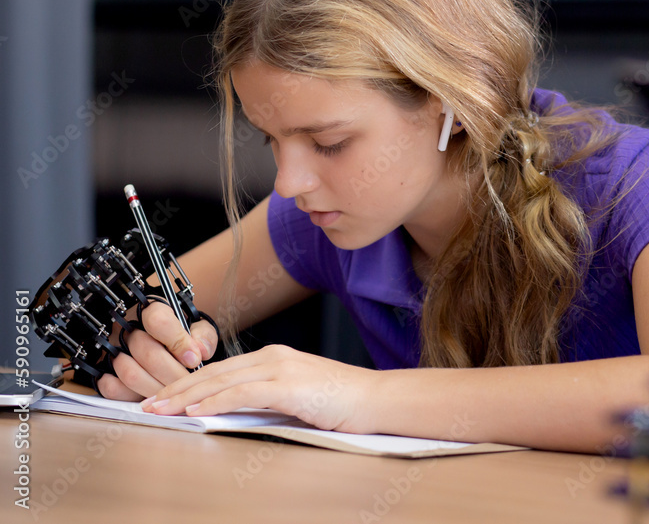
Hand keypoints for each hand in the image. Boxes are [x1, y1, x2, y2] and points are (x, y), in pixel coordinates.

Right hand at [96, 301, 218, 400]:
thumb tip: (200, 351)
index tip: (194, 359)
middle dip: (172, 373)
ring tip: (172, 392)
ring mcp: (113, 350)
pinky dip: (131, 395)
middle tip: (187, 384)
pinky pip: (111, 388)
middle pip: (146, 352)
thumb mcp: (199, 331)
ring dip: (155, 388)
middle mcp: (128, 328)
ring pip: (130, 373)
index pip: (157, 320)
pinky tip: (150, 395)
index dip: (177, 342)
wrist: (166, 347)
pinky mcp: (104, 372)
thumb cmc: (184, 338)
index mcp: (152, 311)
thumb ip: (204, 337)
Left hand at [139, 344, 375, 432]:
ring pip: (222, 381)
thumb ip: (266, 401)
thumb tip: (230, 415)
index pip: (219, 371)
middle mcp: (274, 358)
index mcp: (274, 359)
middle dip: (176, 388)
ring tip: (159, 408)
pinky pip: (243, 393)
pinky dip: (215, 402)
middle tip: (147, 403)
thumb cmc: (343, 404)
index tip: (163, 397)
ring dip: (186, 396)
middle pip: (213, 373)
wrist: (377, 400)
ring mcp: (281, 369)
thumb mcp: (297, 399)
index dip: (187, 383)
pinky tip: (195, 411)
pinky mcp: (289, 385)